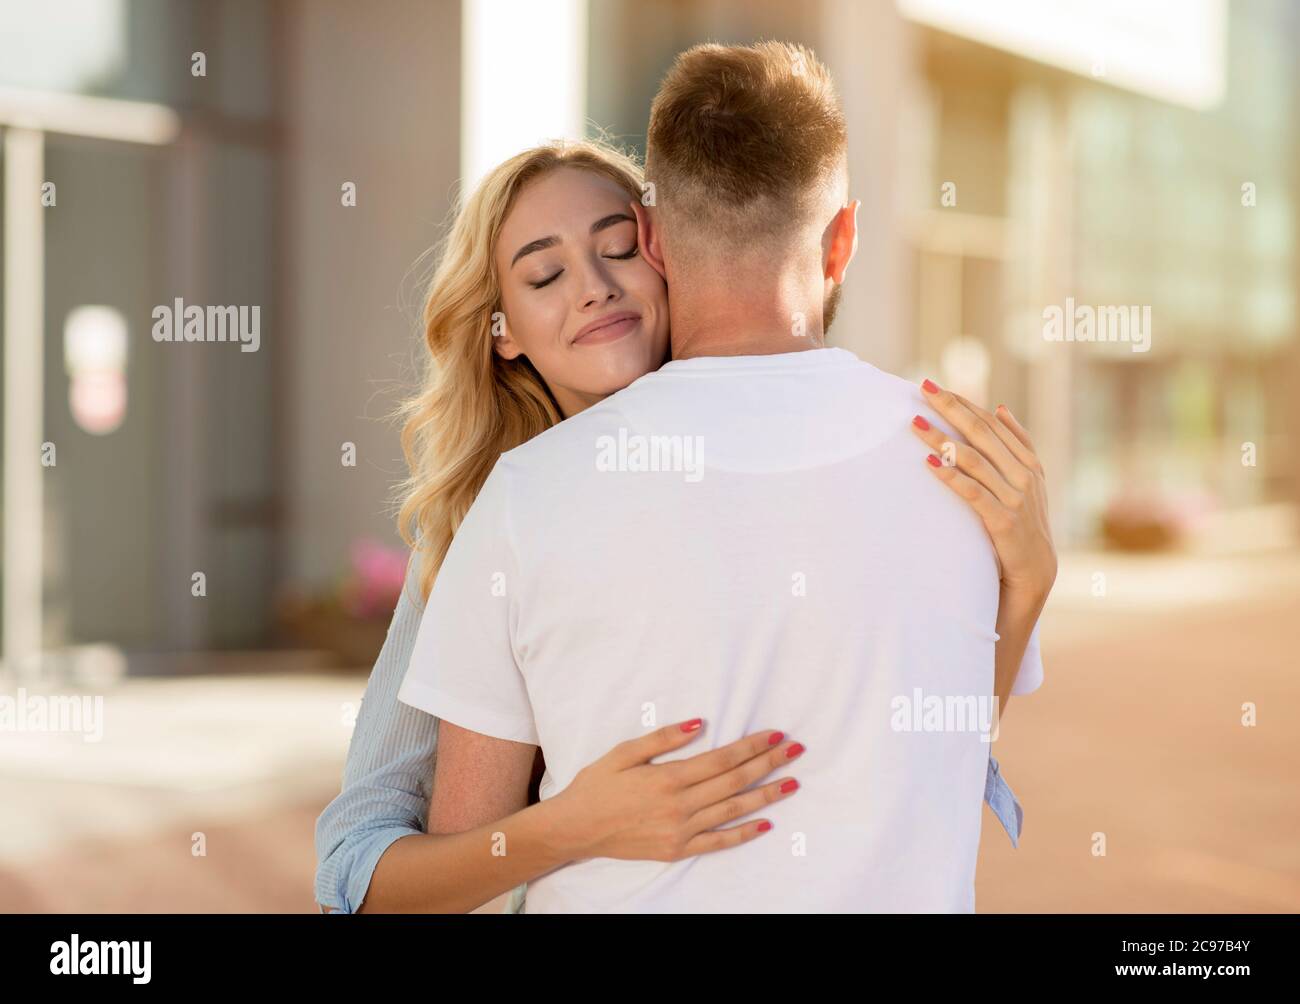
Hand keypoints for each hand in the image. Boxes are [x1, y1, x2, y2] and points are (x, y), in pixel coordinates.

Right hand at [549, 720, 803, 861]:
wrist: (576, 828)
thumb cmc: (597, 785)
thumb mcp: (624, 752)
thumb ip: (664, 738)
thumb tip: (700, 723)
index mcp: (668, 777)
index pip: (722, 759)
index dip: (752, 746)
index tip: (775, 734)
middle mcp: (680, 805)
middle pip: (735, 781)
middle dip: (768, 764)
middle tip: (795, 750)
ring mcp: (681, 831)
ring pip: (734, 810)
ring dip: (766, 795)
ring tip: (792, 783)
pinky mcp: (678, 849)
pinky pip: (719, 842)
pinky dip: (744, 832)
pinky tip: (766, 823)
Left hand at [910, 378, 1057, 607]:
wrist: (1036, 571)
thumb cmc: (1023, 523)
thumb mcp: (1027, 481)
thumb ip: (1017, 445)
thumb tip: (1000, 407)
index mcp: (1028, 462)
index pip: (991, 423)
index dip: (963, 403)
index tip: (935, 387)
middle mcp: (1023, 475)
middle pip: (982, 433)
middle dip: (950, 409)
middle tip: (922, 389)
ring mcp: (1015, 498)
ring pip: (973, 459)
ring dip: (942, 439)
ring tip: (914, 424)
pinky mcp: (1003, 521)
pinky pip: (973, 493)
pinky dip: (951, 476)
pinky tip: (929, 463)